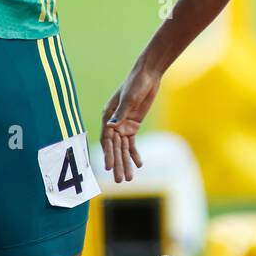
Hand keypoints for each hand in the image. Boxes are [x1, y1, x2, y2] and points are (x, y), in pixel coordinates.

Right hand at [100, 64, 161, 181]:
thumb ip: (121, 113)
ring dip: (125, 163)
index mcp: (108, 116)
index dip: (108, 154)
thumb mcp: (129, 98)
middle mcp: (113, 123)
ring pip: (123, 149)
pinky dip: (134, 154)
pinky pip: (132, 143)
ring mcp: (123, 125)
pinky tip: (138, 165)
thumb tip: (111, 127)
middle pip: (115, 148)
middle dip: (117, 164)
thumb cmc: (136, 83)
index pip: (107, 139)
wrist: (148, 75)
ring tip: (128, 178)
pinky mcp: (133, 125)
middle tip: (120, 180)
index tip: (109, 167)